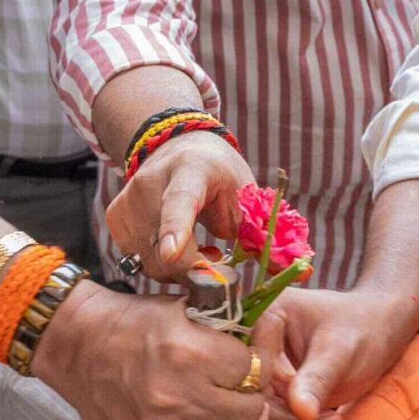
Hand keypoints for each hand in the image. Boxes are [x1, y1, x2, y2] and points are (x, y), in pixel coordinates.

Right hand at [35, 282, 267, 419]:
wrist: (80, 346)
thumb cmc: (136, 324)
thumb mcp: (187, 307)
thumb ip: (233, 321)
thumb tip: (276, 329)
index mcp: (189, 352)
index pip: (256, 371)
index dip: (260, 367)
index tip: (251, 366)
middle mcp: (176, 396)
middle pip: (250, 412)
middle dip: (255, 402)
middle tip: (247, 396)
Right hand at [107, 130, 253, 281]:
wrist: (179, 149)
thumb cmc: (218, 174)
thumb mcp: (246, 194)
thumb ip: (266, 233)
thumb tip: (302, 270)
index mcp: (190, 170)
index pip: (180, 200)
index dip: (176, 228)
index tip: (172, 253)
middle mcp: (150, 182)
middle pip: (166, 248)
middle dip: (196, 270)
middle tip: (219, 262)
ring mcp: (128, 201)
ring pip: (152, 263)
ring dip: (179, 270)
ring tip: (199, 249)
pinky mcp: (115, 218)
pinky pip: (139, 260)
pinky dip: (161, 264)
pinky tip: (176, 247)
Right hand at [251, 281, 418, 419]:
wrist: (381, 331)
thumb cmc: (364, 327)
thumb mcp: (340, 350)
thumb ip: (317, 378)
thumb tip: (300, 412)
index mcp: (267, 316)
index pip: (251, 365)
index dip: (271, 393)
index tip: (305, 413)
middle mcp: (259, 340)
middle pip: (251, 390)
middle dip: (284, 415)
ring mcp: (268, 366)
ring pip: (262, 408)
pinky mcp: (279, 386)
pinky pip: (277, 414)